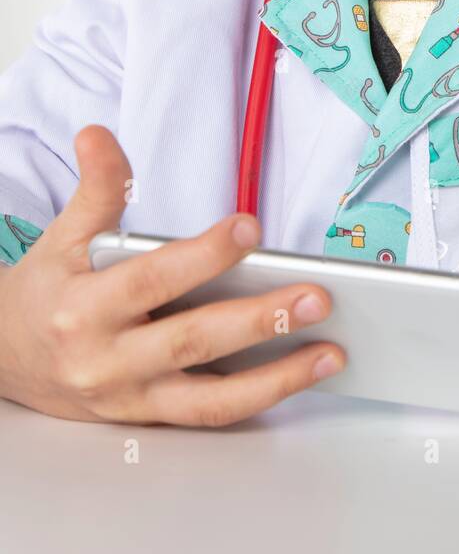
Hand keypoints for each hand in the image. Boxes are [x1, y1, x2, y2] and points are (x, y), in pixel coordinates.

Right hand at [0, 125, 345, 424]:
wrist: (4, 359)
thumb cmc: (48, 292)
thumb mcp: (63, 235)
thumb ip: (95, 188)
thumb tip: (98, 135)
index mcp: (86, 306)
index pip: (152, 279)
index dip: (203, 255)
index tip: (251, 228)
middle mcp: (109, 359)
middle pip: (192, 341)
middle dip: (260, 322)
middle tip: (316, 297)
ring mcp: (132, 396)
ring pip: (210, 398)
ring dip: (278, 378)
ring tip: (331, 353)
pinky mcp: (149, 418)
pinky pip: (209, 416)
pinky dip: (259, 401)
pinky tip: (302, 378)